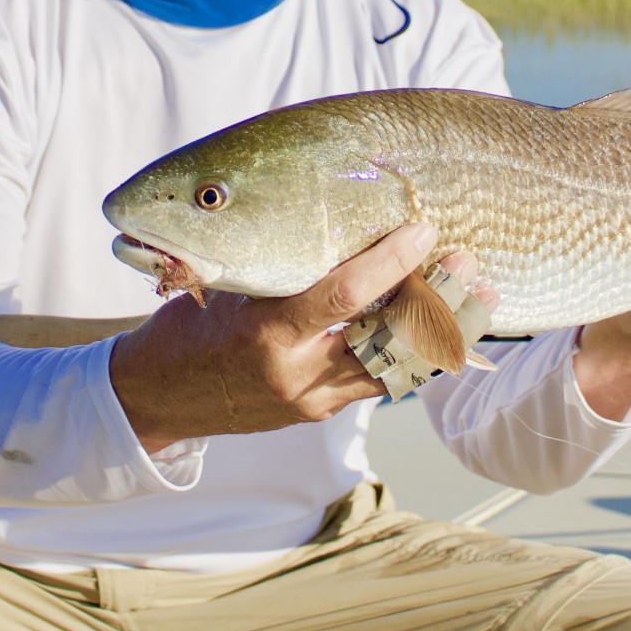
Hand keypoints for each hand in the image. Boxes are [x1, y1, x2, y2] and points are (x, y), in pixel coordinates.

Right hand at [109, 221, 473, 452]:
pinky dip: (408, 350)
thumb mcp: (224, 287)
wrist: (153, 401)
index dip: (391, 262)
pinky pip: (375, 380)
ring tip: (478, 297)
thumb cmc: (185, 328)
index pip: (343, 296)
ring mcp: (310, 400)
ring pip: (393, 368)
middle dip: (436, 302)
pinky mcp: (318, 412)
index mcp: (265, 332)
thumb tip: (338, 217)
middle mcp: (295, 373)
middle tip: (471, 264)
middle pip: (385, 339)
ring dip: (437, 331)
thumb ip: (280, 266)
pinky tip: (439, 325)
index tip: (423, 229)